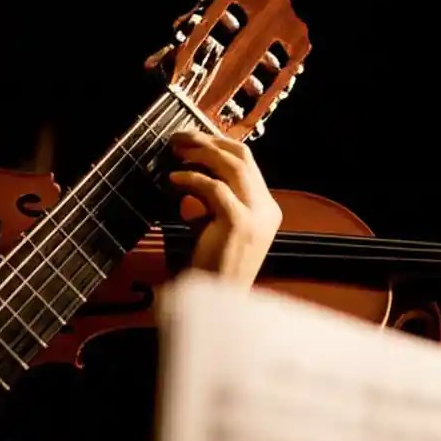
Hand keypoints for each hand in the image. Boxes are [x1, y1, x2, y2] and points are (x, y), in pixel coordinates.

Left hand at [166, 129, 280, 286]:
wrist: (220, 302)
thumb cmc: (213, 269)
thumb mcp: (218, 228)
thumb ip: (215, 202)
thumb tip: (191, 173)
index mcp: (267, 209)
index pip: (247, 163)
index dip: (218, 146)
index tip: (191, 140)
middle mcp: (267, 209)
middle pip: (243, 157)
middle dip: (210, 141)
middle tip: (180, 138)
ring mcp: (256, 215)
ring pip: (233, 166)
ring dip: (202, 153)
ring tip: (177, 151)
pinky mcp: (239, 223)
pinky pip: (214, 188)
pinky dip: (191, 179)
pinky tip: (173, 180)